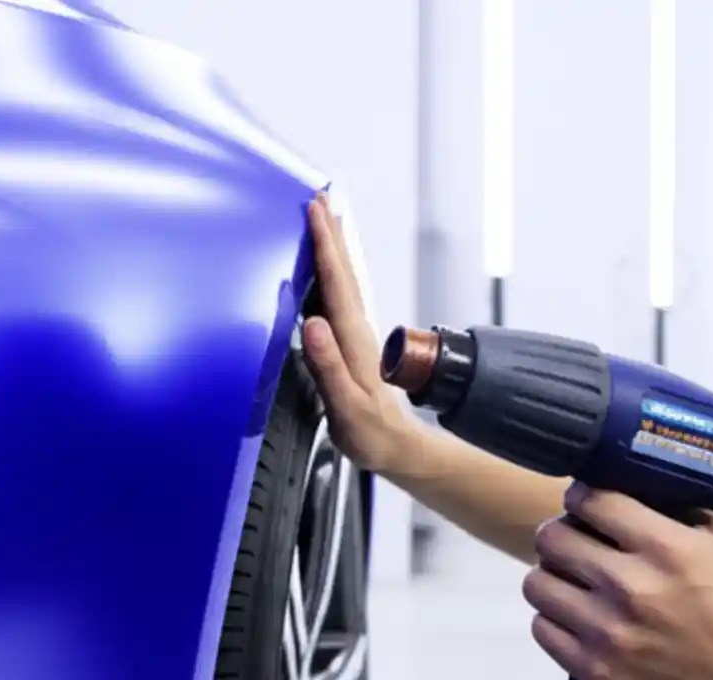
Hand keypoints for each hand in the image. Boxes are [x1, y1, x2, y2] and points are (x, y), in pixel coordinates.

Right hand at [302, 192, 420, 475]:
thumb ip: (328, 367)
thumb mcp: (347, 406)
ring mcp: (356, 335)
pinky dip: (331, 274)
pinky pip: (338, 297)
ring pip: (343, 281)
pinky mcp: (351, 343)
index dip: (325, 246)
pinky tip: (324, 269)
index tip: (315, 213)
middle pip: (343, 272)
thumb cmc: (371, 432)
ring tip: (323, 220)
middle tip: (319, 198)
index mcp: (353, 340)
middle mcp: (357, 331)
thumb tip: (314, 325)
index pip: (337, 284)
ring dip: (333, 248)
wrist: (397, 447)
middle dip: (331, 233)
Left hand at [523, 482, 712, 679]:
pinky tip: (575, 615)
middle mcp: (631, 587)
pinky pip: (540, 627)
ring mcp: (608, 632)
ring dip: (551, 577)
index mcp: (666, 549)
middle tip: (573, 541)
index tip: (583, 503)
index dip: (580, 496)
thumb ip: (672, 507)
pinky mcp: (593, 668)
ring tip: (571, 580)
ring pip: (536, 583)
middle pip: (551, 537)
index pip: (589, 499)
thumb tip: (624, 481)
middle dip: (560, 534)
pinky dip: (553, 618)